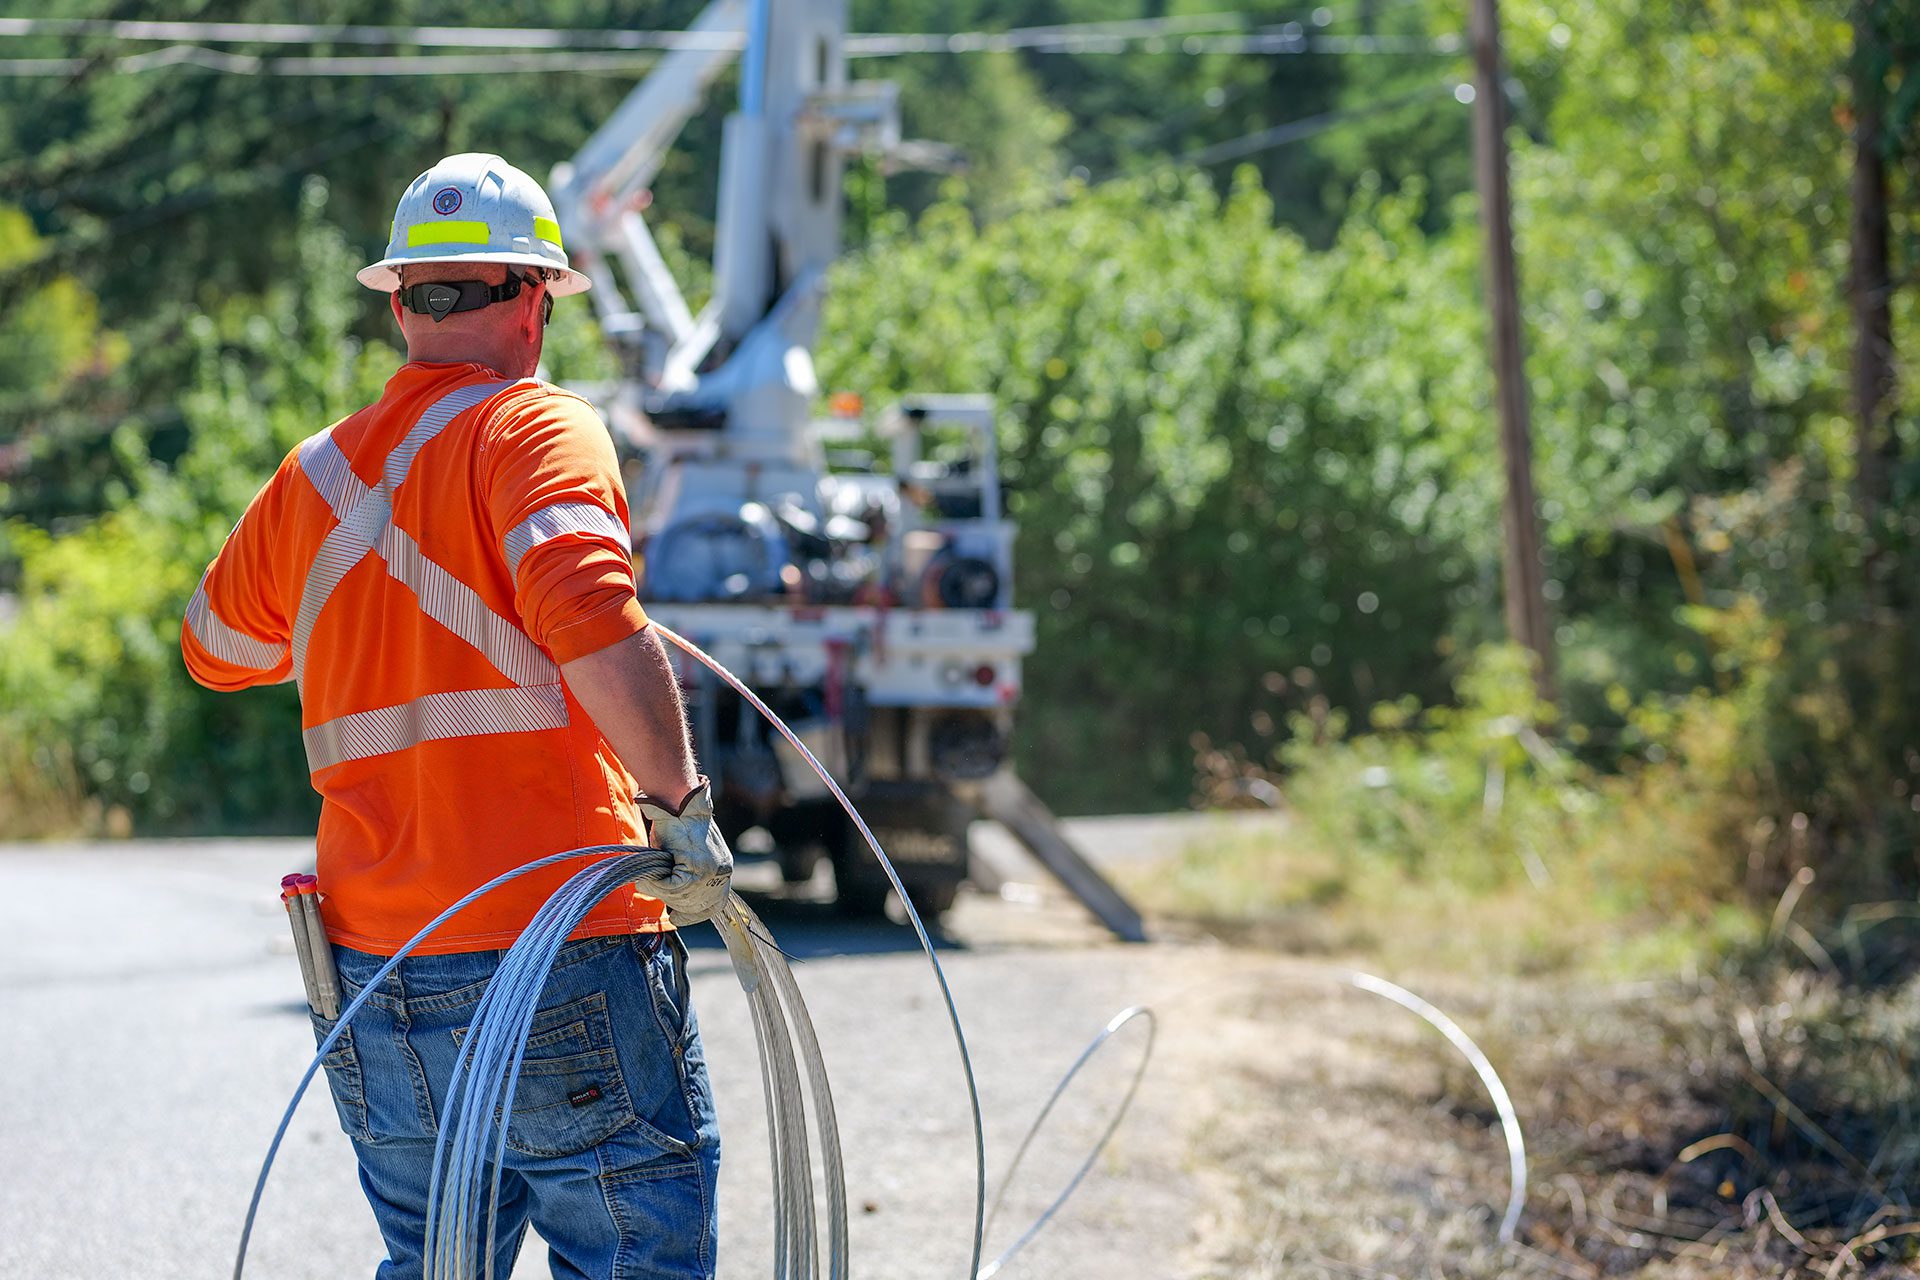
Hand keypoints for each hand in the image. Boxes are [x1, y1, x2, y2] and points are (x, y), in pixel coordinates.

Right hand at [636, 777, 733, 923]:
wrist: (680, 803)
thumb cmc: (678, 823)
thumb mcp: (685, 853)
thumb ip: (682, 875)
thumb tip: (670, 898)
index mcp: (723, 868)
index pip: (715, 903)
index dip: (696, 915)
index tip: (679, 918)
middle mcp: (722, 872)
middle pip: (697, 905)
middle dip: (676, 906)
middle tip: (661, 900)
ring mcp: (711, 871)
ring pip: (682, 898)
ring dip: (662, 892)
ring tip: (649, 883)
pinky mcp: (697, 868)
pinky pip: (672, 888)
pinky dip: (656, 885)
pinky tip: (648, 878)